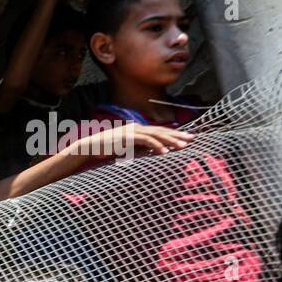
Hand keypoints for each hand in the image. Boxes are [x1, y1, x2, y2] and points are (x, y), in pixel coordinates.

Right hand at [71, 125, 192, 159]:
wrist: (90, 148)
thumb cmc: (106, 150)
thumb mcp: (126, 148)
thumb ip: (139, 149)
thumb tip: (152, 153)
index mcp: (137, 129)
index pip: (159, 131)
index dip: (173, 134)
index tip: (186, 138)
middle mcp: (137, 127)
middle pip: (161, 131)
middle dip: (177, 135)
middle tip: (192, 139)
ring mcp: (132, 131)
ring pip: (156, 135)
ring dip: (170, 141)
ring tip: (182, 146)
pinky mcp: (128, 137)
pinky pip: (146, 141)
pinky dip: (157, 146)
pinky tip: (165, 152)